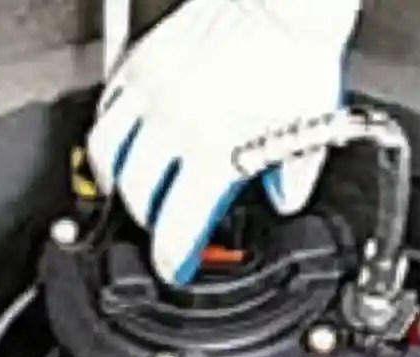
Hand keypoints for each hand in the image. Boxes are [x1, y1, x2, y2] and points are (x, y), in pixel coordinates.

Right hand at [86, 0, 360, 283]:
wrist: (280, 3)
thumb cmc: (296, 54)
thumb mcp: (311, 129)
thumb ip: (295, 174)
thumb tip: (286, 198)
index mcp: (216, 155)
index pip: (178, 227)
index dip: (173, 259)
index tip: (175, 267)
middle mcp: (175, 129)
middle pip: (139, 197)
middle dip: (149, 223)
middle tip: (160, 228)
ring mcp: (152, 95)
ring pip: (107, 155)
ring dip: (116, 183)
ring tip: (128, 192)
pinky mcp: (142, 64)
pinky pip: (108, 109)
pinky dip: (110, 133)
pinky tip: (122, 139)